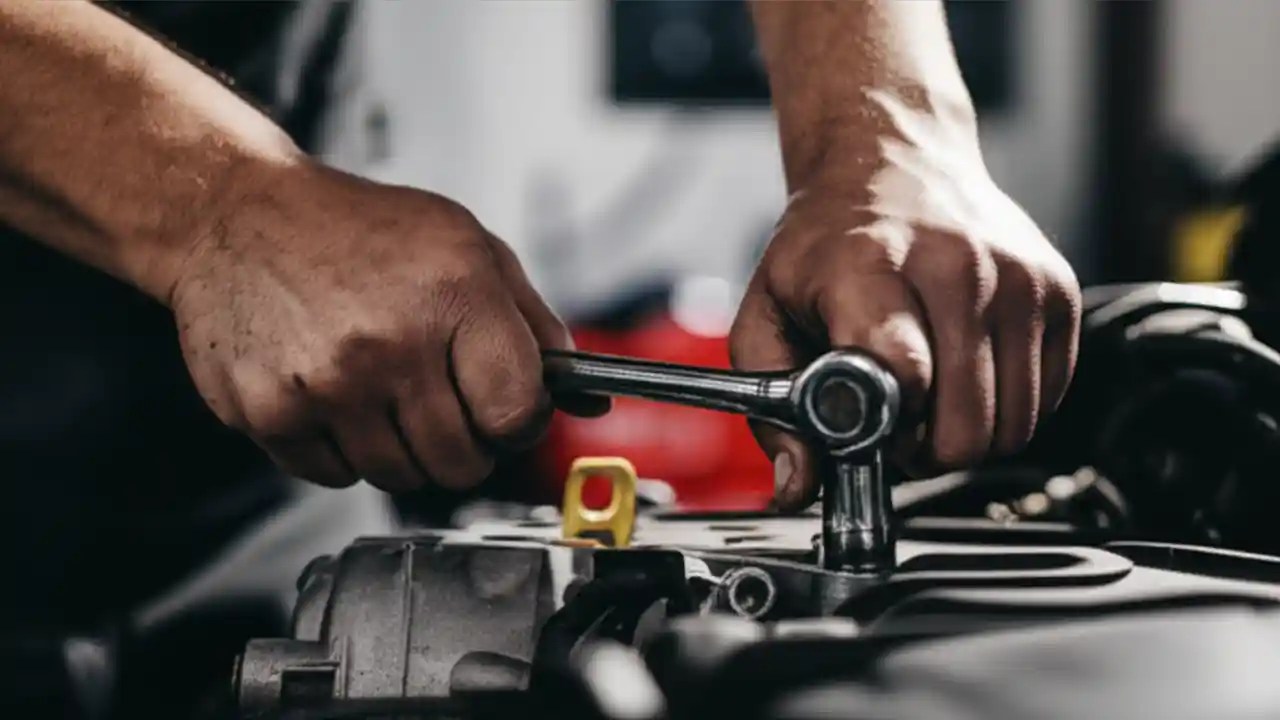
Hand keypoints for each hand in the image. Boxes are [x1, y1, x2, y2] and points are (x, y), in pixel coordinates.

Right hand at [168, 161, 602, 491]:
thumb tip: (587, 399)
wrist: (235, 215)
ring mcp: (326, 385)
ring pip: (400, 477)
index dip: (519, 423)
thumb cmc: (362, 232)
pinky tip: (333, 393)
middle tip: (440, 400)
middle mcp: (390, 345)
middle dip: (463, 442)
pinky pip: (336, 476)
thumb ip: (534, 326)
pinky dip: (342, 450)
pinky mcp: (270, 413)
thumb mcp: (468, 248)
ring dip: (402, 447)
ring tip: (380, 387)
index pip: (517, 415)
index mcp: (454, 296)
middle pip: (462, 463)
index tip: (505, 412)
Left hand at [731, 121, 1081, 508]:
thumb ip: (772, 409)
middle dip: (926, 451)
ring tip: (929, 402)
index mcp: (875, 269)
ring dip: (969, 436)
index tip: (865, 424)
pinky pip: (1046, 400)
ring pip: (1014, 427)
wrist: (892, 163)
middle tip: (896, 426)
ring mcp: (1018, 278)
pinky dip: (1005, 409)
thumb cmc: (826, 245)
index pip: (906, 376)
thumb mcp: (766, 315)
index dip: (888, 429)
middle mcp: (959, 268)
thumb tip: (797, 487)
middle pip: (966, 426)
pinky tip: (965, 377)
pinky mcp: (1059, 290)